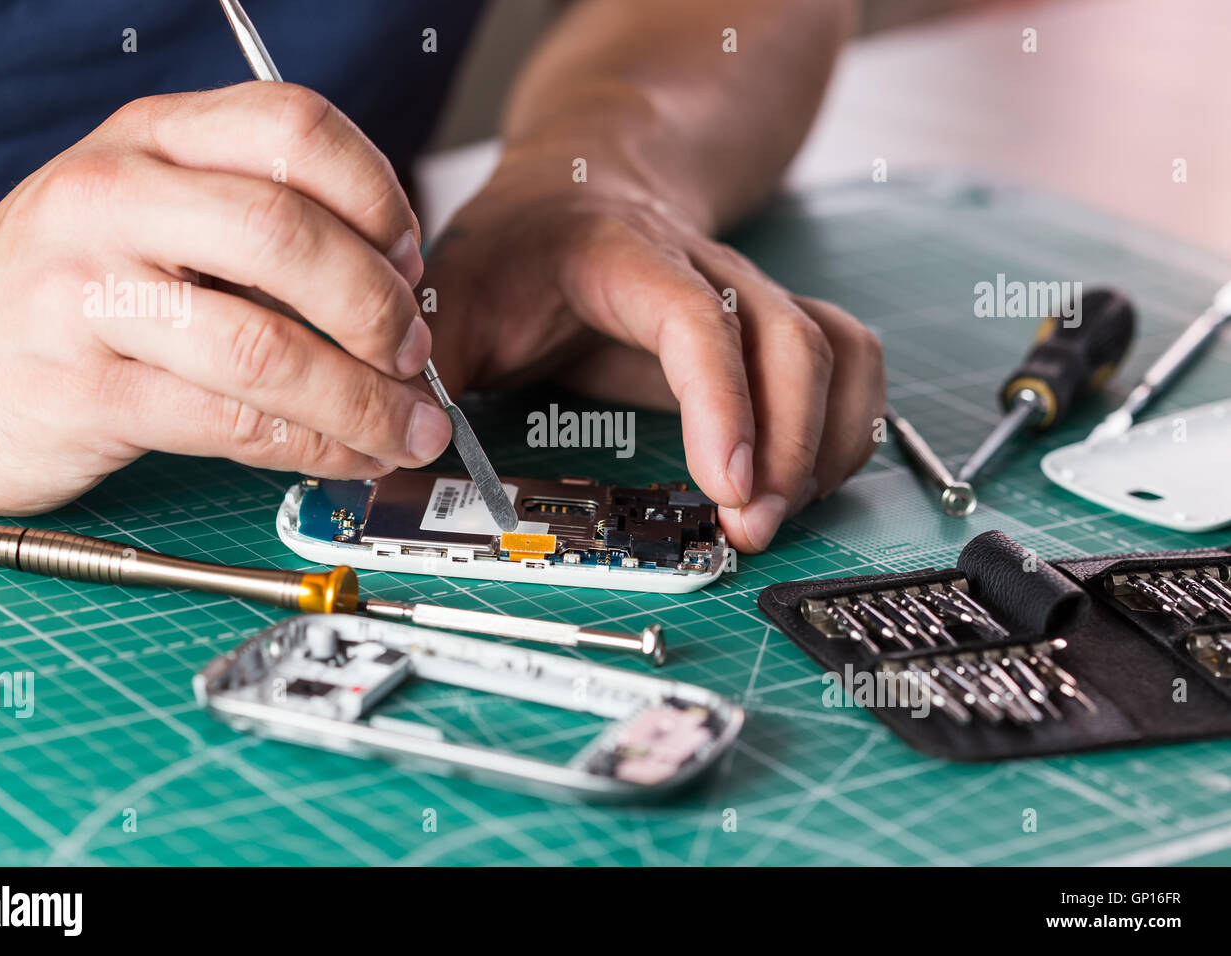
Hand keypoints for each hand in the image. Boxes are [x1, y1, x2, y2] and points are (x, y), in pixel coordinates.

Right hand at [0, 81, 449, 514]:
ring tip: (407, 426)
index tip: (408, 255)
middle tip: (413, 350)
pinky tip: (346, 453)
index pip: (294, 128)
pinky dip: (314, 445)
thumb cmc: (62, 289)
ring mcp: (91, 295)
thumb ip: (253, 223)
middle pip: (289, 234)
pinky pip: (234, 422)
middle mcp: (117, 200)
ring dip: (365, 399)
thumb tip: (392, 284)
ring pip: (269, 346)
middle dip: (380, 306)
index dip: (377, 194)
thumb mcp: (147, 214)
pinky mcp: (86, 391)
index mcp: (150, 140)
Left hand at [422, 156, 885, 552]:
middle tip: (748, 532)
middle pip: (790, 342)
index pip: (695, 319)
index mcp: (621, 255)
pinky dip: (850, 425)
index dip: (720, 402)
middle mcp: (706, 269)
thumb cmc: (516, 250)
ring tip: (776, 516)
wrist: (581, 183)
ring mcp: (751, 293)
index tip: (726, 486)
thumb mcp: (451, 296)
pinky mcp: (773, 323)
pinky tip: (810, 480)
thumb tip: (392, 457)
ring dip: (828, 442)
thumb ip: (423, 368)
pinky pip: (850, 361)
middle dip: (790, 447)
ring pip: (836, 351)